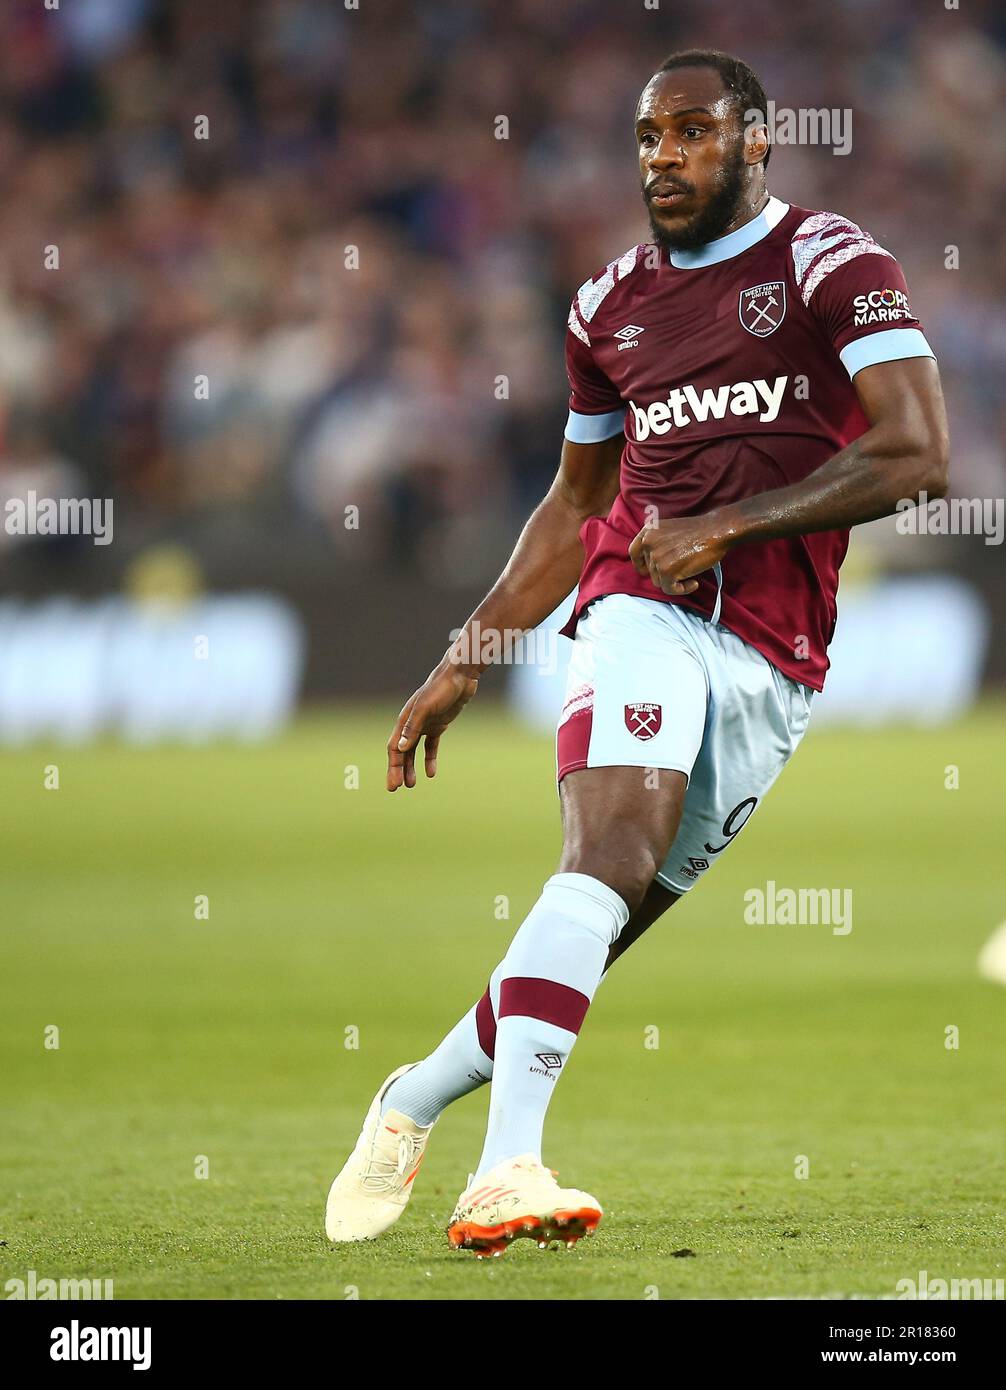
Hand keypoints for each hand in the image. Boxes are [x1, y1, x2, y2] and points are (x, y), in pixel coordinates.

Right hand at [386, 659, 478, 790]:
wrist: (460, 676)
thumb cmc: (441, 689)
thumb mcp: (425, 708)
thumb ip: (412, 727)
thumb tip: (399, 748)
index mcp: (405, 720)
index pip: (394, 748)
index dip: (392, 767)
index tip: (393, 785)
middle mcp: (412, 724)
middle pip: (402, 752)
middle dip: (398, 770)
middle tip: (397, 788)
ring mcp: (426, 725)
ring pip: (414, 751)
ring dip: (411, 767)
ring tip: (412, 784)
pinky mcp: (439, 724)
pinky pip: (431, 746)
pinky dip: (429, 759)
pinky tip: (431, 773)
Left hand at [628, 509, 736, 594]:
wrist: (716, 531)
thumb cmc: (699, 531)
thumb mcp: (668, 530)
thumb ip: (657, 543)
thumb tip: (653, 565)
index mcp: (648, 531)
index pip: (634, 552)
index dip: (641, 564)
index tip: (649, 571)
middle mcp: (648, 543)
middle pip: (649, 570)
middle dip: (665, 573)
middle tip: (682, 569)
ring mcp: (656, 557)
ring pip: (658, 581)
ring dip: (674, 581)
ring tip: (690, 573)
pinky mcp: (667, 570)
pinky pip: (669, 589)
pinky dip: (682, 589)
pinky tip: (694, 583)